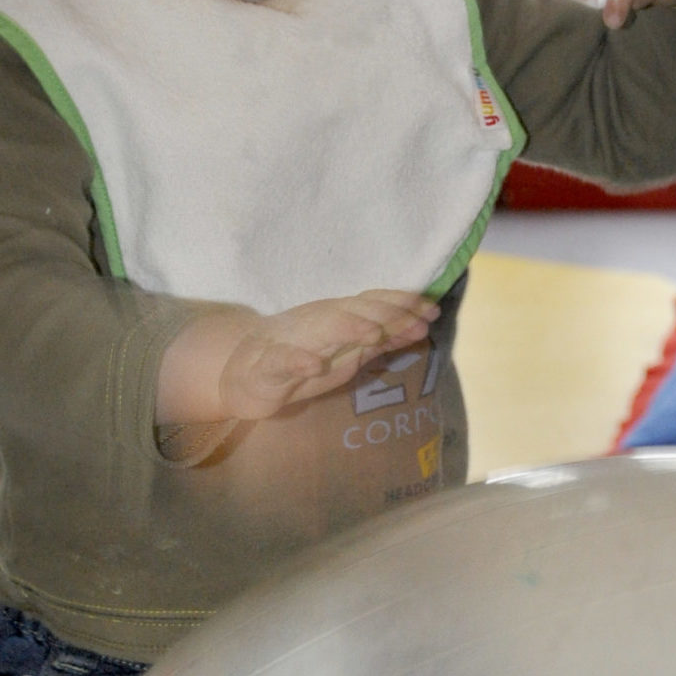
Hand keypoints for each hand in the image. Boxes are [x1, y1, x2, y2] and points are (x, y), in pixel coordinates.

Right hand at [157, 288, 438, 423]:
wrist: (242, 371)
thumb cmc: (304, 357)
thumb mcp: (350, 352)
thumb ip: (384, 339)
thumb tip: (424, 325)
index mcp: (340, 316)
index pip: (376, 304)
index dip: (404, 305)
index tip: (434, 309)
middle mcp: (319, 320)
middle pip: (356, 311)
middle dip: (387, 314)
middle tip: (417, 320)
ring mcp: (294, 339)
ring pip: (321, 329)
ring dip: (348, 328)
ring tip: (374, 333)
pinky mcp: (268, 365)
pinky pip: (283, 360)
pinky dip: (299, 361)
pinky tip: (315, 365)